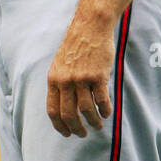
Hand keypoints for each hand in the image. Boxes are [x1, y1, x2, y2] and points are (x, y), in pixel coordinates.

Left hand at [46, 17, 114, 137]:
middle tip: (82, 134)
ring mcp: (82, 79)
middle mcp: (66, 81)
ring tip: (97, 126)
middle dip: (76, 128)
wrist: (90, 27)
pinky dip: (105, 110)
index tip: (67, 133)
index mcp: (54, 79)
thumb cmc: (76, 46)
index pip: (53, 110)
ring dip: (92, 122)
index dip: (59, 125)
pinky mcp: (98, 76)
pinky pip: (101, 100)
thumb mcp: (60, 65)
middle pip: (69, 114)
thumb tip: (63, 106)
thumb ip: (60, 84)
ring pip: (86, 110)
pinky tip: (107, 113)